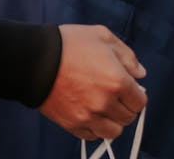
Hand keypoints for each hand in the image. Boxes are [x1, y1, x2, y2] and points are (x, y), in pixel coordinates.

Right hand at [37, 25, 146, 140]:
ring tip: (105, 108)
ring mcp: (87, 116)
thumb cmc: (70, 44)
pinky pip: (91, 136)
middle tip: (117, 97)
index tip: (130, 88)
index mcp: (117, 81)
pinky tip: (91, 114)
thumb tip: (140, 74)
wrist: (34, 59)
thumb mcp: (104, 37)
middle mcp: (105, 103)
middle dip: (126, 107)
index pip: (140, 102)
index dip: (137, 95)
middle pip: (128, 118)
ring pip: (112, 132)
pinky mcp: (70, 124)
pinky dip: (95, 128)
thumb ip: (127, 56)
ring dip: (112, 121)